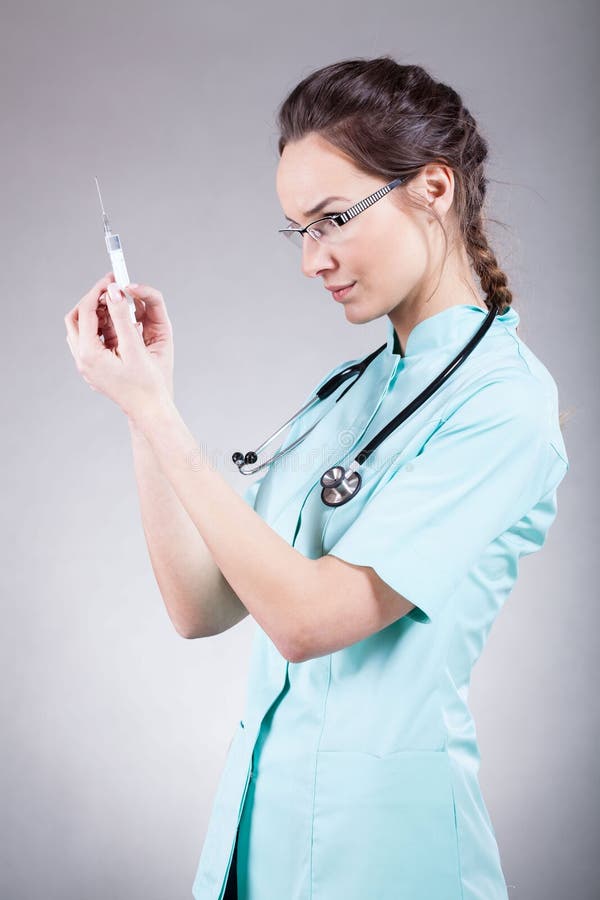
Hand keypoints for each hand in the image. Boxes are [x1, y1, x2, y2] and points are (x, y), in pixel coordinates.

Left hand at [65, 273, 172, 421]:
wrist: (149, 410)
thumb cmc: (147, 383)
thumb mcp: (135, 347)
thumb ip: (122, 316)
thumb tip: (114, 291)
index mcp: (89, 354)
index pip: (86, 311)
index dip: (99, 291)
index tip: (113, 279)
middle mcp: (82, 360)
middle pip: (77, 319)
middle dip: (93, 301)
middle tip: (112, 290)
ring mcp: (87, 366)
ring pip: (82, 330)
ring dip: (98, 314)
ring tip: (119, 306)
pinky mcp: (95, 370)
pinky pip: (91, 342)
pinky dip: (102, 328)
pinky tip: (119, 326)